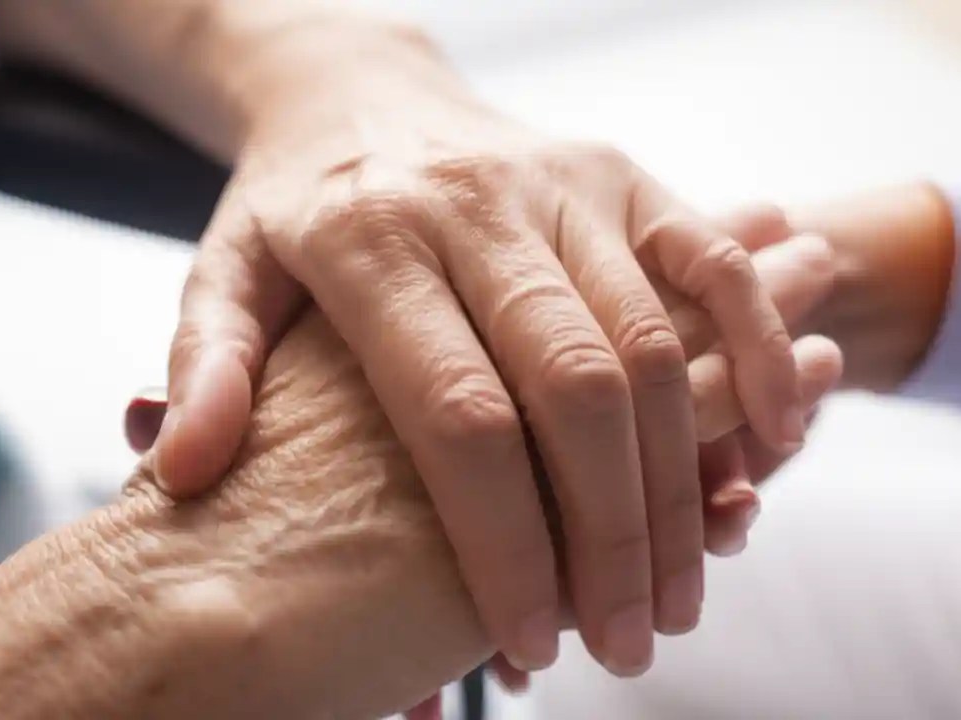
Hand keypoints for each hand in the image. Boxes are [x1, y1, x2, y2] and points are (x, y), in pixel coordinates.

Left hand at [154, 92, 809, 674]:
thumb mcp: (225, 274)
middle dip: (613, 537)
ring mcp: (561, 183)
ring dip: (684, 481)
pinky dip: (756, 351)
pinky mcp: (621, 173)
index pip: (459, 415)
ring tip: (683, 594)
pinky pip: (709, 261)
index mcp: (370, 242)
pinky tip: (774, 444)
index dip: (506, 543)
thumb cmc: (292, 209)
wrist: (358, 92)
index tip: (531, 643)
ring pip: (653, 342)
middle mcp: (477, 207)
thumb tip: (186, 472)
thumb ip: (209, 366)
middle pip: (574, 389)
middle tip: (629, 646)